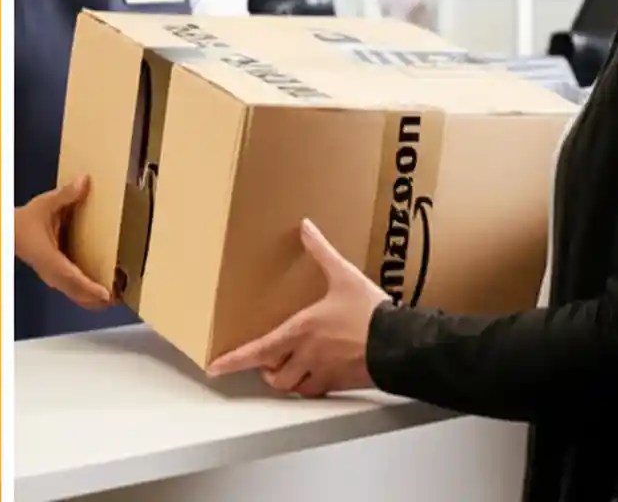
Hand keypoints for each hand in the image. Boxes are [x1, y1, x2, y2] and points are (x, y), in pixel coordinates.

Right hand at [15, 176, 111, 309]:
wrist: (7, 231)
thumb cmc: (24, 221)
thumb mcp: (45, 204)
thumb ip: (66, 195)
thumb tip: (84, 181)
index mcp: (48, 258)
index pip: (71, 277)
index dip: (89, 287)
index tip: (106, 293)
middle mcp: (51, 273)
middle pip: (77, 293)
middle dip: (98, 299)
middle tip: (120, 297)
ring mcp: (52, 277)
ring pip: (75, 296)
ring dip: (94, 299)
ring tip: (116, 297)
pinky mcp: (55, 277)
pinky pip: (73, 290)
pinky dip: (87, 294)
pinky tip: (102, 291)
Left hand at [206, 219, 389, 396]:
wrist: (402, 343)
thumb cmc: (371, 313)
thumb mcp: (343, 276)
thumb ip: (321, 251)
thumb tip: (306, 226)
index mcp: (300, 331)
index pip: (258, 350)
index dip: (234, 361)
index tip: (215, 368)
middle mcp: (307, 355)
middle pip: (274, 376)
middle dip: (268, 371)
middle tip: (267, 361)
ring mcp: (325, 372)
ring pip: (295, 387)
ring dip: (288, 381)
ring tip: (289, 368)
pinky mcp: (343, 383)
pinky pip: (318, 391)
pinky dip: (312, 386)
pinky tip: (317, 374)